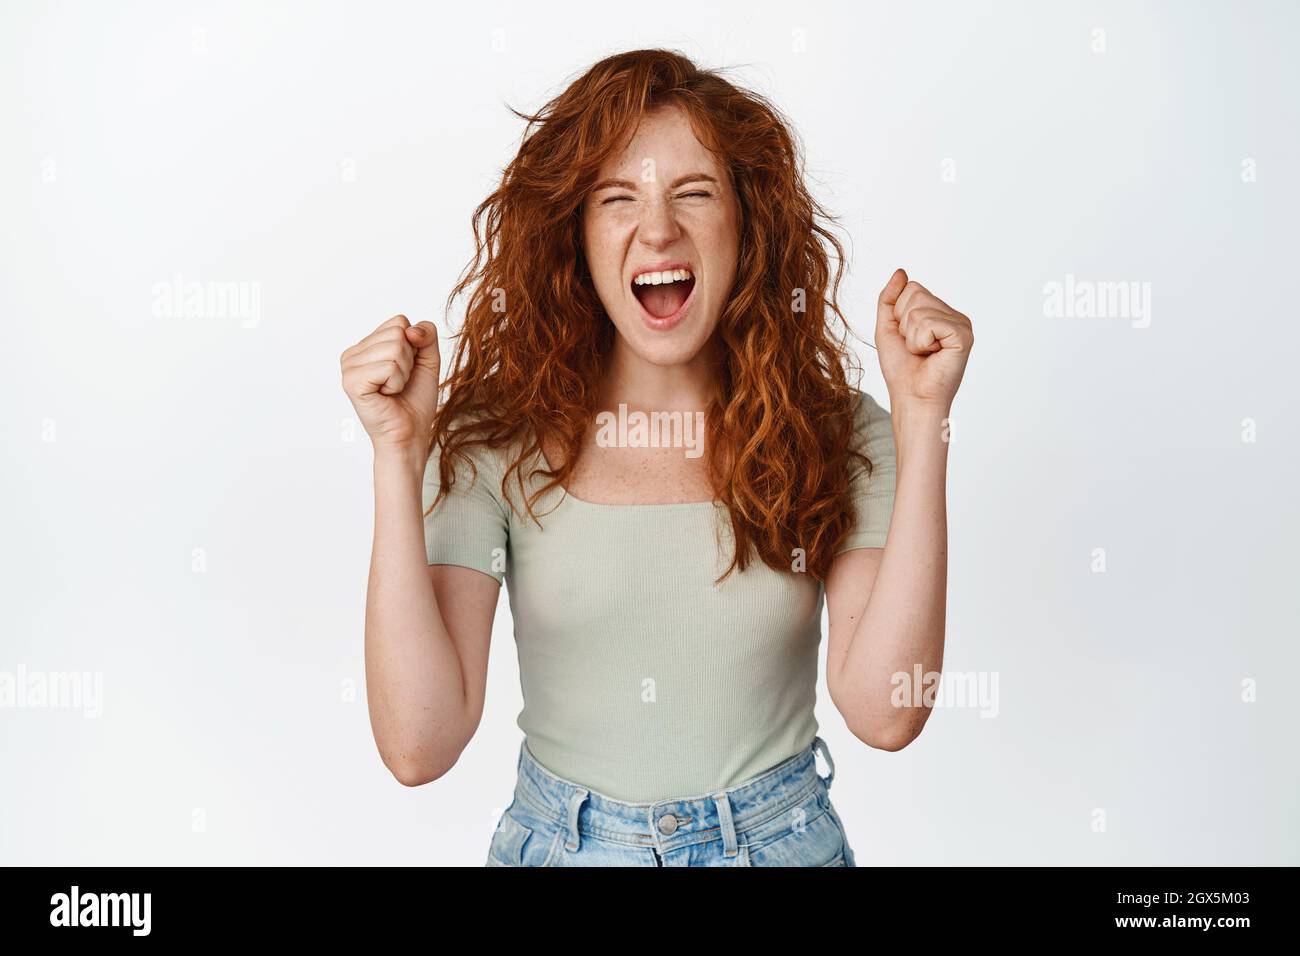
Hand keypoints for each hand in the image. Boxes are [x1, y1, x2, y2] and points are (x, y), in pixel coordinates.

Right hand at [339, 314, 440, 452]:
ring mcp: (349, 367)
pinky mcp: (352, 382)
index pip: (399, 321)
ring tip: (392, 389)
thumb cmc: (415, 400)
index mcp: (366, 345)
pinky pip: (389, 366)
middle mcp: (353, 353)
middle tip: (399, 383)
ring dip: (403, 373)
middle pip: (397, 332)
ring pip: (395, 348)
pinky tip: (386, 395)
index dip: (413, 346)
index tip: (405, 370)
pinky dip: (396, 383)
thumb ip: (426, 335)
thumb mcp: (428, 360)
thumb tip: (410, 330)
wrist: (410, 434)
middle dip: (409, 360)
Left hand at [875, 268, 972, 410]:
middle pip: (916, 293)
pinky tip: (932, 355)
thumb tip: (901, 272)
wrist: (912, 398)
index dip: (899, 315)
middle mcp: (954, 315)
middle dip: (904, 323)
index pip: (911, 288)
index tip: (908, 339)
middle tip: (916, 348)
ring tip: (923, 353)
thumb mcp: (887, 328)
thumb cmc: (902, 369)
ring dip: (911, 336)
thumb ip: (890, 299)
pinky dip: (920, 342)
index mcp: (939, 312)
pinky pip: (929, 323)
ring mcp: (962, 324)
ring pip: (920, 308)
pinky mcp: (964, 335)